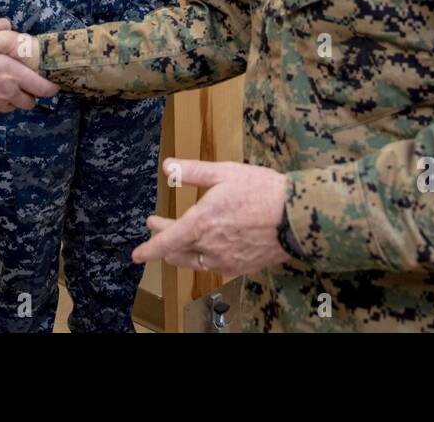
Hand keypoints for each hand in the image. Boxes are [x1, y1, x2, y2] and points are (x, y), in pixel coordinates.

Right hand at [0, 20, 56, 117]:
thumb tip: (9, 25)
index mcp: (11, 73)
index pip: (42, 88)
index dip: (50, 88)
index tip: (53, 86)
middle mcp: (7, 92)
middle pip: (30, 102)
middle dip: (30, 95)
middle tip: (24, 85)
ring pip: (13, 107)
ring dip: (11, 99)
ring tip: (1, 86)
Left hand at [132, 158, 290, 275]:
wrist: (297, 217)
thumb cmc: (261, 190)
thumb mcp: (224, 172)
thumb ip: (193, 171)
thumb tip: (168, 167)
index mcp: (201, 224)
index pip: (166, 242)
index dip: (149, 249)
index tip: (137, 254)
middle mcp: (209, 247)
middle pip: (177, 252)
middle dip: (163, 241)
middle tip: (155, 227)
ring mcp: (226, 260)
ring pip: (195, 261)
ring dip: (182, 251)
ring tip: (177, 241)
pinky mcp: (242, 266)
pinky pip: (215, 265)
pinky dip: (205, 257)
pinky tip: (209, 248)